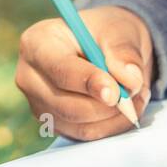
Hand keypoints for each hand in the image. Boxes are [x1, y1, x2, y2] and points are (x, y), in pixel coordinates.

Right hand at [15, 6, 152, 139]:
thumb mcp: (119, 31)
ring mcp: (39, 104)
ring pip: (80, 126)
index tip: (115, 92)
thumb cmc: (106, 33)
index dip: (88, 83)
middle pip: (68, 106)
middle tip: (136, 93)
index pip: (60, 70)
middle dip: (108, 106)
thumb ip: (124, 53)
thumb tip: (130, 80)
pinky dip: (111, 126)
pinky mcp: (54, 123)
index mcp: (37, 43)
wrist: (105, 48)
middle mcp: (29, 77)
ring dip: (114, 118)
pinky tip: (124, 108)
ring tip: (135, 97)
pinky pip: (86, 135)